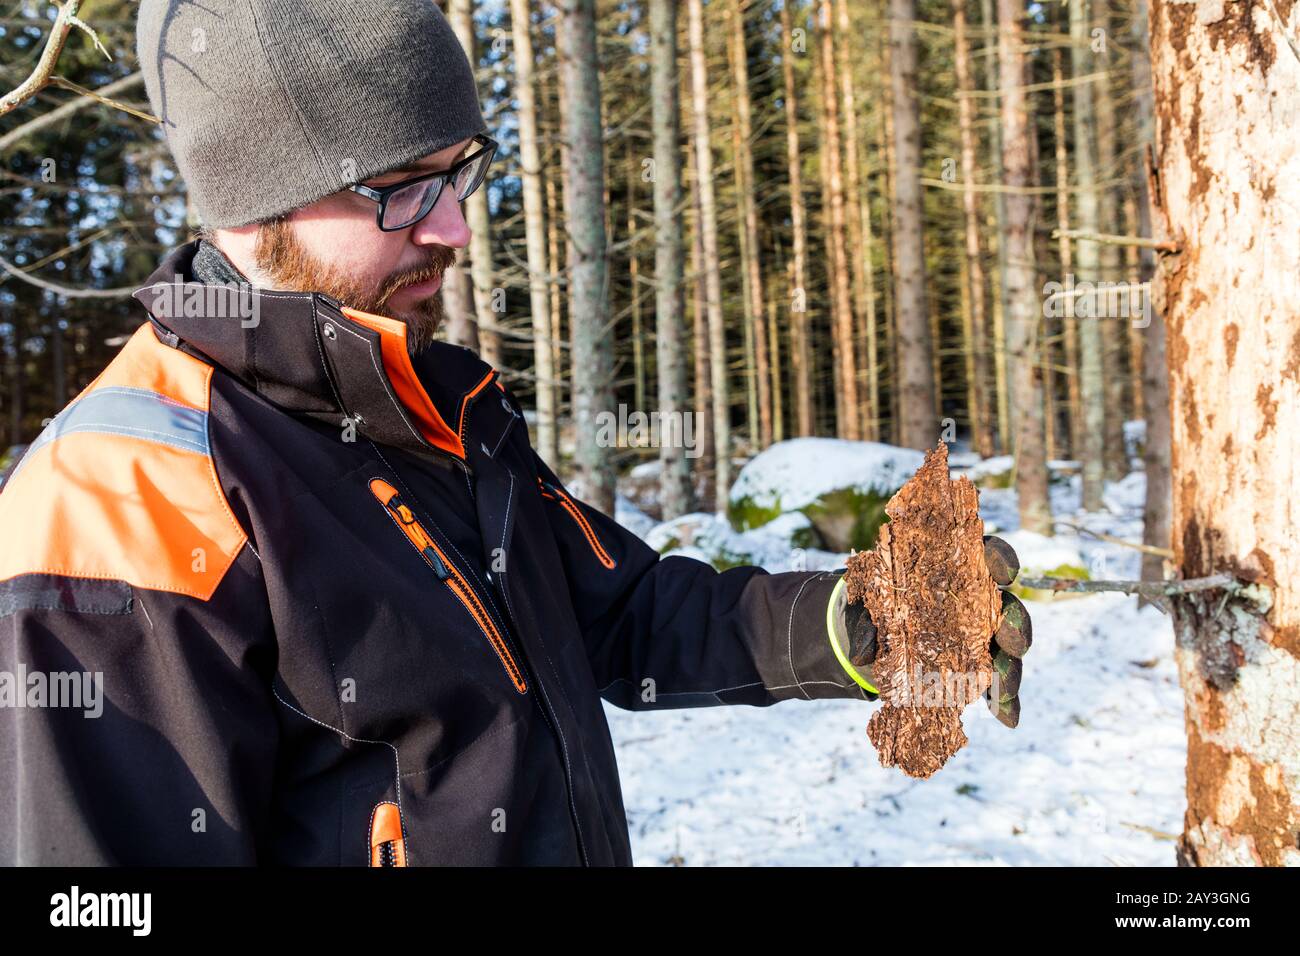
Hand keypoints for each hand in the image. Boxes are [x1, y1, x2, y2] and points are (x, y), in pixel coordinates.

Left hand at [828, 535, 1031, 725]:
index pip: (984, 556)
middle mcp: (974, 602)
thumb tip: (863, 652)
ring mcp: (978, 637)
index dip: (1000, 559)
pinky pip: (997, 684)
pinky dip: (1005, 701)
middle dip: (1014, 623)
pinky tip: (1007, 717)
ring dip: (1011, 667)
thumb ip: (868, 626)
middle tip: (1011, 640)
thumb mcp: (865, 612)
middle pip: (1005, 607)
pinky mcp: (975, 669)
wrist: (868, 643)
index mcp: (952, 571)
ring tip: (1005, 691)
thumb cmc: (873, 612)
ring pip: (1006, 648)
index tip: (1004, 571)